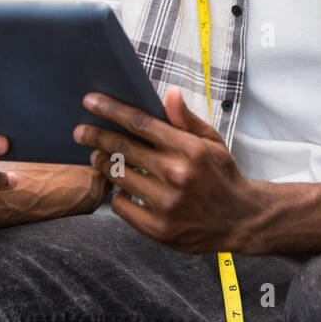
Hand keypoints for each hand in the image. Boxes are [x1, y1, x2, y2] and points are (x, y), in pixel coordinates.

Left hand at [72, 86, 261, 252]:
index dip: (112, 110)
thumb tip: (169, 93)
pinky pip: (122, 206)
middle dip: (96, 136)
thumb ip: (186, 119)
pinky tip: (120, 187)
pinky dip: (117, 194)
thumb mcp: (211, 142)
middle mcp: (176, 175)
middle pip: (123, 148)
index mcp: (189, 149)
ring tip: (96, 157)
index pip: (141, 123)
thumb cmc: (221, 175)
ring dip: (103, 163)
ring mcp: (166, 204)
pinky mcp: (158, 228)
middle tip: (79, 131)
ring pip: (119, 176)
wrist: (240, 220)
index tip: (91, 101)